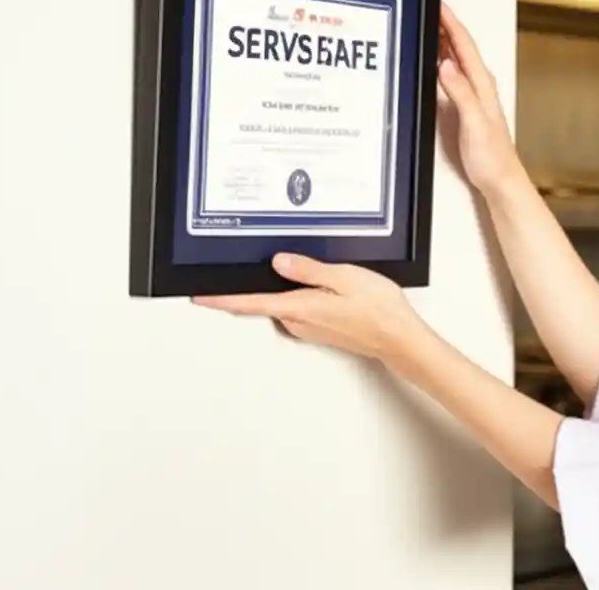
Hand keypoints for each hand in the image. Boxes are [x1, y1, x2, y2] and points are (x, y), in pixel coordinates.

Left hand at [191, 253, 430, 366]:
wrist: (398, 337)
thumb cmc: (378, 309)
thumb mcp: (344, 276)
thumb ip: (308, 269)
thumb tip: (279, 262)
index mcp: (299, 307)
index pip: (250, 303)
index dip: (221, 299)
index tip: (199, 297)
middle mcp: (298, 321)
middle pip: (266, 300)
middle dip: (262, 284)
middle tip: (274, 263)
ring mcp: (308, 328)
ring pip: (285, 304)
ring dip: (290, 290)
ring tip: (317, 275)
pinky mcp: (319, 329)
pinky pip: (300, 309)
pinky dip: (303, 297)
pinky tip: (325, 288)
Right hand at [437, 3, 525, 198]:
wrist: (500, 180)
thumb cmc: (492, 157)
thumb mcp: (474, 123)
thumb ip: (461, 93)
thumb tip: (445, 65)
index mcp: (482, 85)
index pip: (464, 45)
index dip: (450, 23)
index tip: (438, 5)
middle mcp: (479, 86)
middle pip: (461, 47)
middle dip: (445, 25)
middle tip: (428, 7)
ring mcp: (474, 95)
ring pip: (457, 58)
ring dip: (444, 41)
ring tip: (429, 24)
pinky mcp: (466, 106)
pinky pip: (453, 74)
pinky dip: (442, 61)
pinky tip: (434, 60)